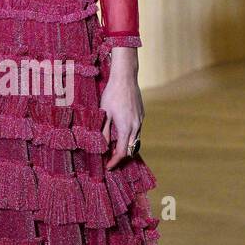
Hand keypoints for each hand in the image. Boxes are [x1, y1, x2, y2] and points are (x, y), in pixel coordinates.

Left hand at [100, 47, 143, 169]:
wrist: (125, 78)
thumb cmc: (112, 94)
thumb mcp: (105, 114)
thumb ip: (105, 132)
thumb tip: (104, 146)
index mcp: (126, 127)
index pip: (122, 152)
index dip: (115, 161)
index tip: (108, 166)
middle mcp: (136, 125)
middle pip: (131, 149)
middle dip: (121, 156)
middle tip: (110, 159)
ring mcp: (140, 119)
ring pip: (135, 140)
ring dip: (126, 145)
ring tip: (114, 147)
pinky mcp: (141, 114)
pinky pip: (136, 131)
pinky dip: (129, 136)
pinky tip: (120, 132)